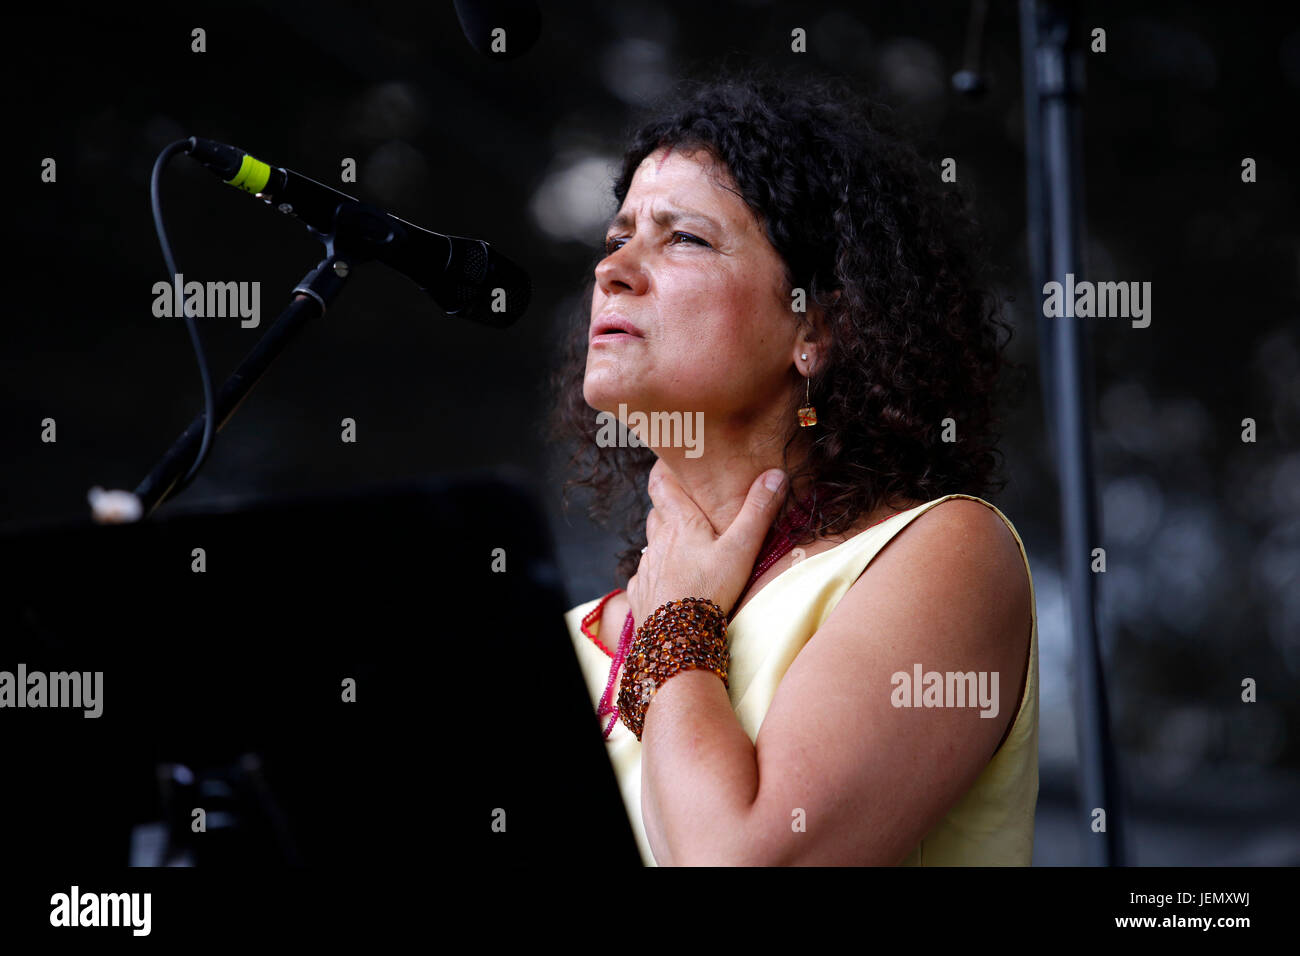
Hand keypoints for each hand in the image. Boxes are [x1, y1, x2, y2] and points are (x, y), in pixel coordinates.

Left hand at [626, 459, 787, 627]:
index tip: (668, 460)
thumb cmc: (709, 590)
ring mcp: (646, 568)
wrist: (678, 637)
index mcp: (679, 524)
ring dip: (664, 539)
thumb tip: (775, 474)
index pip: (661, 485)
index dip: (662, 469)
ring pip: (651, 544)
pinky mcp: (641, 593)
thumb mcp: (741, 549)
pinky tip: (668, 580)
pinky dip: (656, 571)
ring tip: (682, 543)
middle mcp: (657, 541)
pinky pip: (645, 575)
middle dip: (668, 505)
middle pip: (657, 513)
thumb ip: (758, 512)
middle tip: (685, 502)